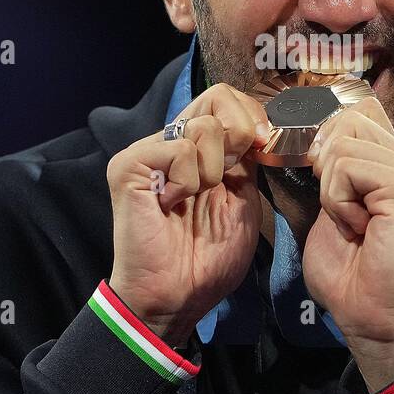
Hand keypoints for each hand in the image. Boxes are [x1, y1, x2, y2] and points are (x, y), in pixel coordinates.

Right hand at [106, 84, 270, 344]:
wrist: (177, 297)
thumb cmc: (207, 259)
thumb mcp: (243, 199)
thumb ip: (247, 159)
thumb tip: (261, 125)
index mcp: (199, 148)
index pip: (228, 99)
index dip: (255, 118)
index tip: (263, 150)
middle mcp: (171, 141)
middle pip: (219, 97)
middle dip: (241, 138)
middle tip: (226, 179)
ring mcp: (149, 150)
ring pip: (204, 126)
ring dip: (213, 172)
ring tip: (192, 201)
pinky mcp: (130, 165)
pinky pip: (180, 150)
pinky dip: (188, 181)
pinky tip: (171, 205)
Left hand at [303, 97, 393, 391]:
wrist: (370, 315)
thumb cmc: (349, 269)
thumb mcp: (331, 203)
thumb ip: (331, 165)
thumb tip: (306, 127)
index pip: (353, 115)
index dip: (324, 142)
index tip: (320, 181)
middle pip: (345, 123)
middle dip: (326, 169)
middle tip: (344, 214)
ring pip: (341, 146)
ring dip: (331, 191)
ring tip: (354, 225)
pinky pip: (346, 168)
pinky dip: (338, 201)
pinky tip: (359, 229)